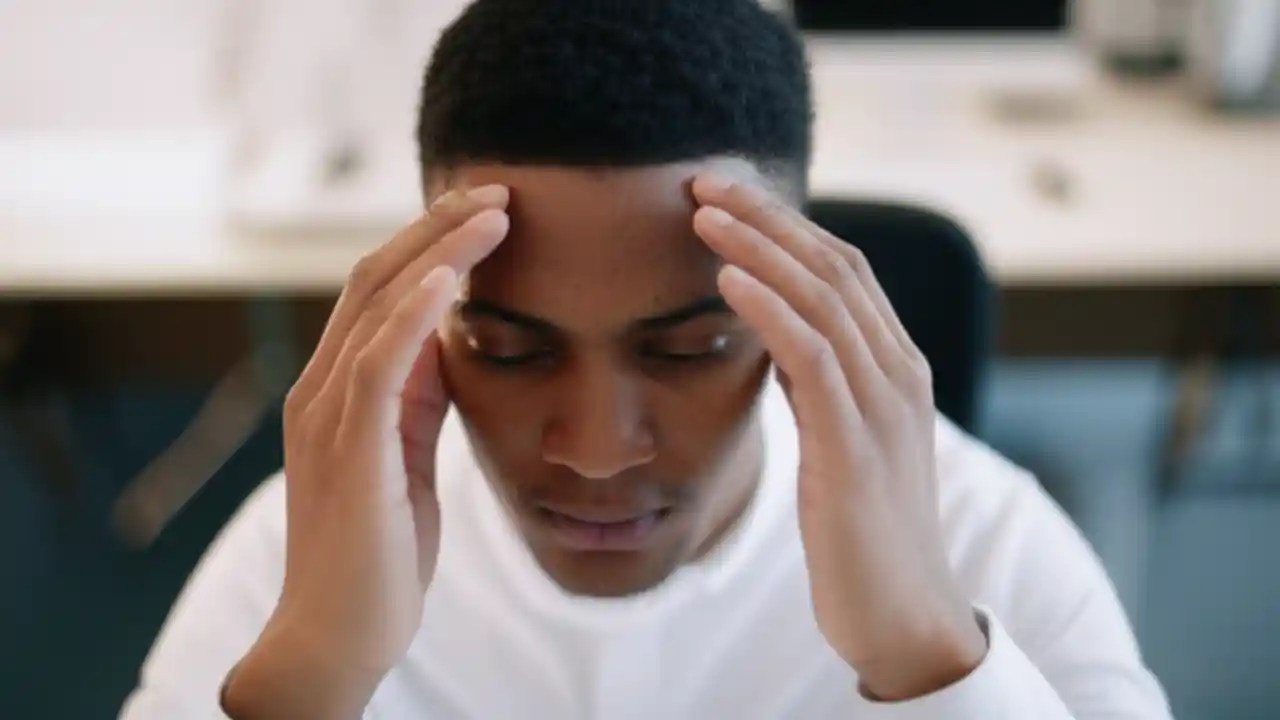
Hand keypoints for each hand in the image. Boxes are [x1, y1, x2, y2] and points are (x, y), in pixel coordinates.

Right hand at [223, 185, 510, 718]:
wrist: (340, 634)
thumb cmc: (380, 550)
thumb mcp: (408, 456)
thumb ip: (416, 397)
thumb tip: (446, 338)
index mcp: (338, 390)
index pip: (378, 290)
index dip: (430, 242)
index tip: (489, 212)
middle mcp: (321, 389)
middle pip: (373, 277)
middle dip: (437, 226)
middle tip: (499, 189)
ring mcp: (327, 416)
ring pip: (378, 304)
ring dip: (438, 250)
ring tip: (494, 211)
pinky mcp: (347, 449)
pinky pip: (379, 363)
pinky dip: (413, 312)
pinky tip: (452, 277)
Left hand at [691, 174, 986, 700]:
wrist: (904, 618)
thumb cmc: (864, 534)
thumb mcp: (842, 441)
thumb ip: (819, 384)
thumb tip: (773, 334)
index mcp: (897, 369)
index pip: (844, 270)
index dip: (786, 225)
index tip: (727, 197)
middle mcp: (898, 374)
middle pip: (834, 266)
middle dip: (768, 216)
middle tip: (705, 180)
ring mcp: (882, 409)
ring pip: (823, 299)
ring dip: (759, 248)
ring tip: (704, 213)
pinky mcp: (855, 449)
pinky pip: (811, 359)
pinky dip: (769, 310)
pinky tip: (726, 280)